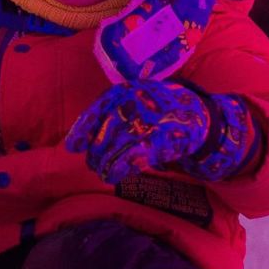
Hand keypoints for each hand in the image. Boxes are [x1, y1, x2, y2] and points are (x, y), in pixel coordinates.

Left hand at [64, 80, 212, 186]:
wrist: (196, 116)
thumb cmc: (158, 108)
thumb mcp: (134, 99)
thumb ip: (109, 113)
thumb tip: (77, 140)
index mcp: (123, 93)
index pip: (93, 113)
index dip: (81, 132)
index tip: (73, 147)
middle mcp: (130, 106)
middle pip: (102, 136)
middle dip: (95, 153)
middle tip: (94, 163)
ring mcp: (142, 125)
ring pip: (112, 151)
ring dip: (103, 165)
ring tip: (102, 171)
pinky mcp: (154, 143)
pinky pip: (127, 161)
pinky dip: (117, 170)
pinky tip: (112, 175)